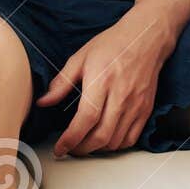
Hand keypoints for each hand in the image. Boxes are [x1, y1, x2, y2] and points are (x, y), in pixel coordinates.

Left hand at [37, 6, 176, 157]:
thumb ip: (61, 83)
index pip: (86, 119)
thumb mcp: (80, 58)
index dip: (71, 138)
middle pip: (101, 136)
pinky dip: (116, 145)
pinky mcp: (146, 110)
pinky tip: (105, 140)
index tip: (60, 148)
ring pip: (116, 141)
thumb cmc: (112, 45)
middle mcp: (121, 96)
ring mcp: (136, 105)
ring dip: (97, 149)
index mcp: (102, 81)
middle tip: (69, 149)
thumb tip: (43, 102)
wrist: (145, 39)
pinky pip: (131, 138)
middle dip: (81, 149)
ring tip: (84, 144)